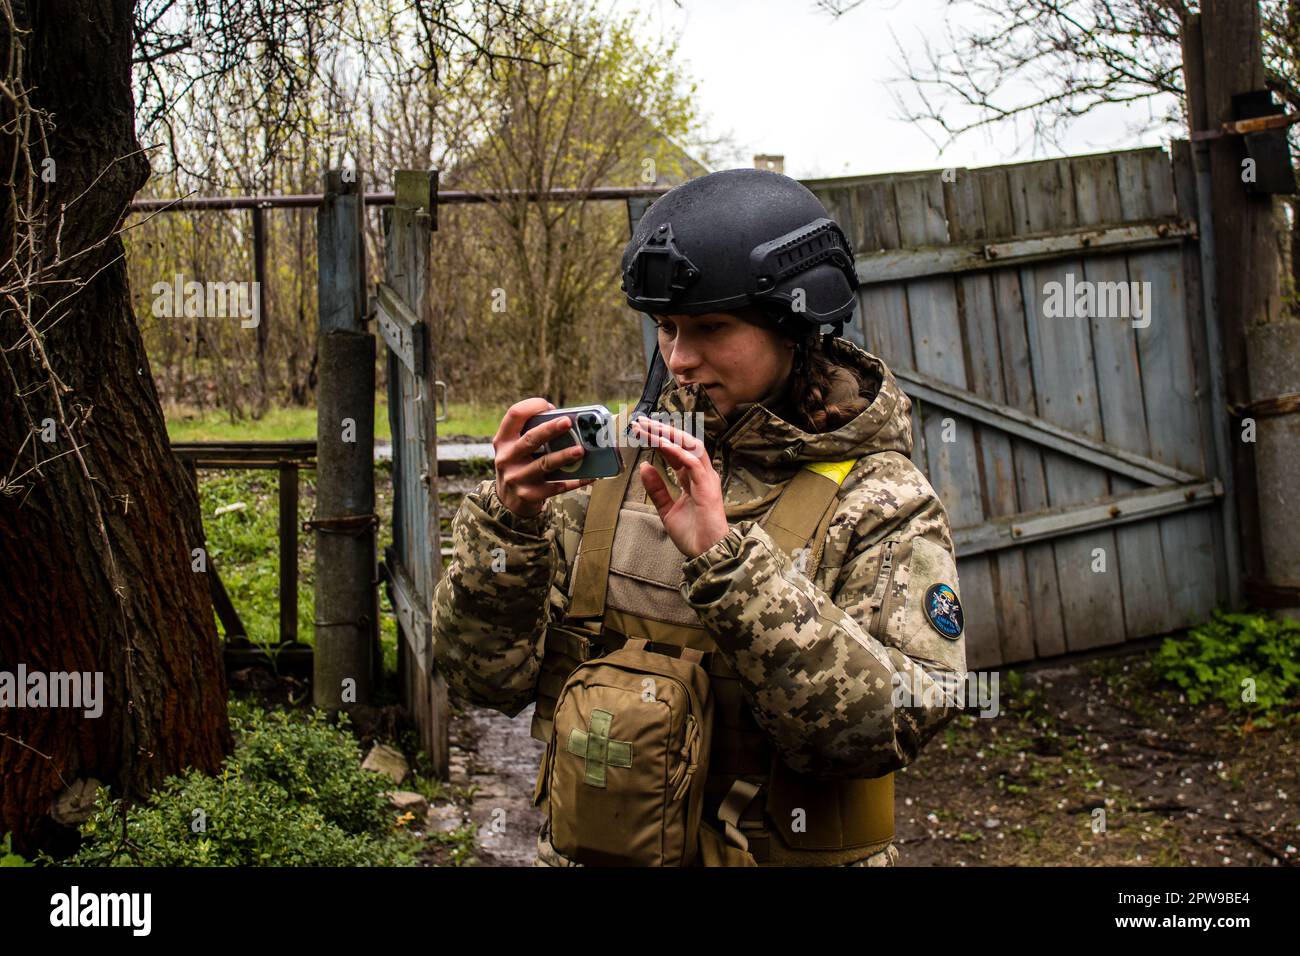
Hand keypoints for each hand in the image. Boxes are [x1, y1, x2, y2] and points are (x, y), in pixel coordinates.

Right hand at [492, 398, 595, 517]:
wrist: (508, 500)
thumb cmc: (520, 464)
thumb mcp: (516, 448)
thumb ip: (533, 433)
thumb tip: (567, 422)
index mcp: (503, 440)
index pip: (513, 415)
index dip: (531, 406)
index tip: (548, 405)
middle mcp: (506, 458)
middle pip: (530, 439)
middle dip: (550, 429)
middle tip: (568, 422)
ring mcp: (517, 478)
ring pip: (544, 464)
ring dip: (564, 456)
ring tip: (581, 450)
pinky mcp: (529, 495)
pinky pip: (555, 486)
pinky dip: (573, 481)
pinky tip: (588, 476)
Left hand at [632, 417, 729, 557]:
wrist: (706, 553)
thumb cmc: (692, 534)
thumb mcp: (666, 509)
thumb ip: (656, 488)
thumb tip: (644, 466)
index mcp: (691, 479)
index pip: (675, 451)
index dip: (658, 439)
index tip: (639, 431)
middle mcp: (700, 474)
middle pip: (682, 444)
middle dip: (661, 430)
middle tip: (641, 422)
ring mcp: (705, 479)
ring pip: (690, 447)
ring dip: (669, 435)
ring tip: (650, 428)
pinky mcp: (707, 487)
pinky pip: (694, 463)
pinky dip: (679, 452)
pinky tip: (663, 444)